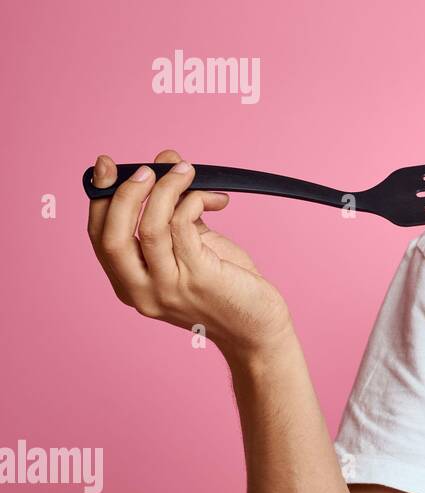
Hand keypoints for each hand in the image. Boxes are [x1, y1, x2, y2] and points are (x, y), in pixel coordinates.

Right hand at [86, 148, 294, 358]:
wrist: (257, 328)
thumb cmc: (227, 287)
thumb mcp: (193, 249)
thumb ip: (174, 214)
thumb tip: (166, 164)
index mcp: (129, 283)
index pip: (100, 237)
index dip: (99, 198)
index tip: (107, 166)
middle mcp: (141, 290)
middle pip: (113, 236)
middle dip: (125, 194)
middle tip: (148, 169)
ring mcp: (168, 288)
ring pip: (149, 228)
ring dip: (166, 190)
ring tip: (185, 169)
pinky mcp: (199, 279)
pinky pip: (184, 228)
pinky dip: (193, 202)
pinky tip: (212, 198)